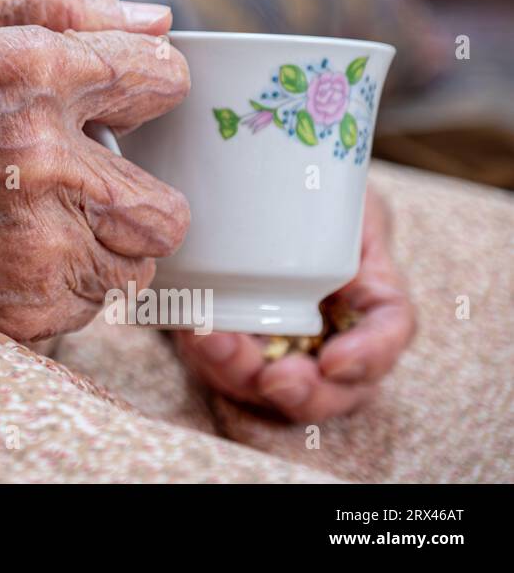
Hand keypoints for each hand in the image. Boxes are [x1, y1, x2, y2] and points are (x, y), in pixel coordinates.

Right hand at [0, 0, 190, 342]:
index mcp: (29, 73)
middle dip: (130, 187)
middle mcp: (40, 164)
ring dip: (96, 243)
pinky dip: (55, 283)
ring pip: (132, 265)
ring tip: (29, 216)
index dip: (135, 87)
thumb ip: (58, 8)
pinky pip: (84, 309)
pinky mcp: (9, 312)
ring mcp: (27, 248)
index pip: (164, 81)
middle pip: (168, 204)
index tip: (103, 98)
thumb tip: (156, 24)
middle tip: (74, 175)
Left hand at [172, 186, 413, 420]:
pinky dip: (208, 359)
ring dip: (243, 375)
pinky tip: (192, 332)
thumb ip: (344, 199)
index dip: (369, 356)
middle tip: (275, 378)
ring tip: (213, 343)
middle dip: (305, 394)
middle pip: (334, 391)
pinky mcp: (235, 350)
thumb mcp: (339, 188)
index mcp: (372, 295)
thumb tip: (330, 194)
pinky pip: (223, 369)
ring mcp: (282, 352)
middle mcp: (333, 339)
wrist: (253, 201)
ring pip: (272, 390)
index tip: (334, 362)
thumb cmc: (312, 193)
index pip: (389, 333)